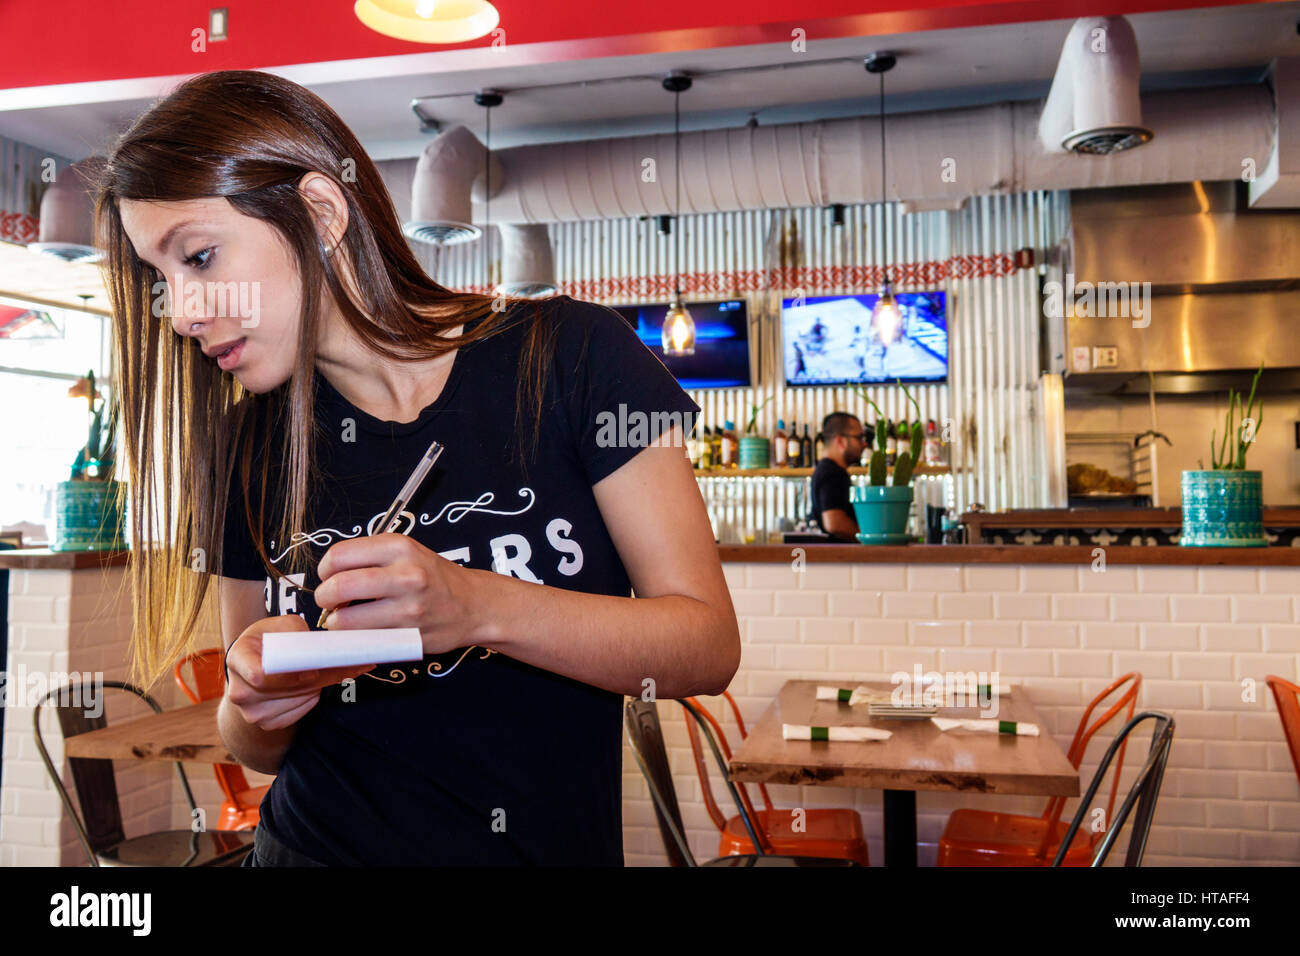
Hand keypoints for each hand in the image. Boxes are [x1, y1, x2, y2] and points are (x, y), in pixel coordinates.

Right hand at [225, 614, 374, 730]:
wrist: (251, 666)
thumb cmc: (267, 641)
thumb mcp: (280, 625)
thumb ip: (297, 632)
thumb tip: (321, 651)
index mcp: (238, 659)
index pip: (259, 674)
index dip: (289, 675)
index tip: (311, 671)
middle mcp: (240, 691)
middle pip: (289, 688)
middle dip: (322, 675)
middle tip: (353, 663)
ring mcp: (252, 712)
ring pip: (301, 698)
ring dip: (321, 684)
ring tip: (327, 668)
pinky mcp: (268, 723)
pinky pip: (302, 710)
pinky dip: (314, 696)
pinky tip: (313, 683)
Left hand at [313, 533, 480, 655]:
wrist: (473, 604)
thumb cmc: (433, 577)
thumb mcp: (405, 551)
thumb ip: (368, 558)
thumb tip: (328, 576)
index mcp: (399, 546)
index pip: (339, 555)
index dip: (325, 570)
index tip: (329, 577)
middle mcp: (406, 574)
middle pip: (339, 586)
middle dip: (324, 597)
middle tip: (329, 601)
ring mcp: (409, 608)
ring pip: (347, 620)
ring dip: (336, 623)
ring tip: (344, 619)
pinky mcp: (410, 636)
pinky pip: (365, 640)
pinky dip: (355, 638)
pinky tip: (363, 631)